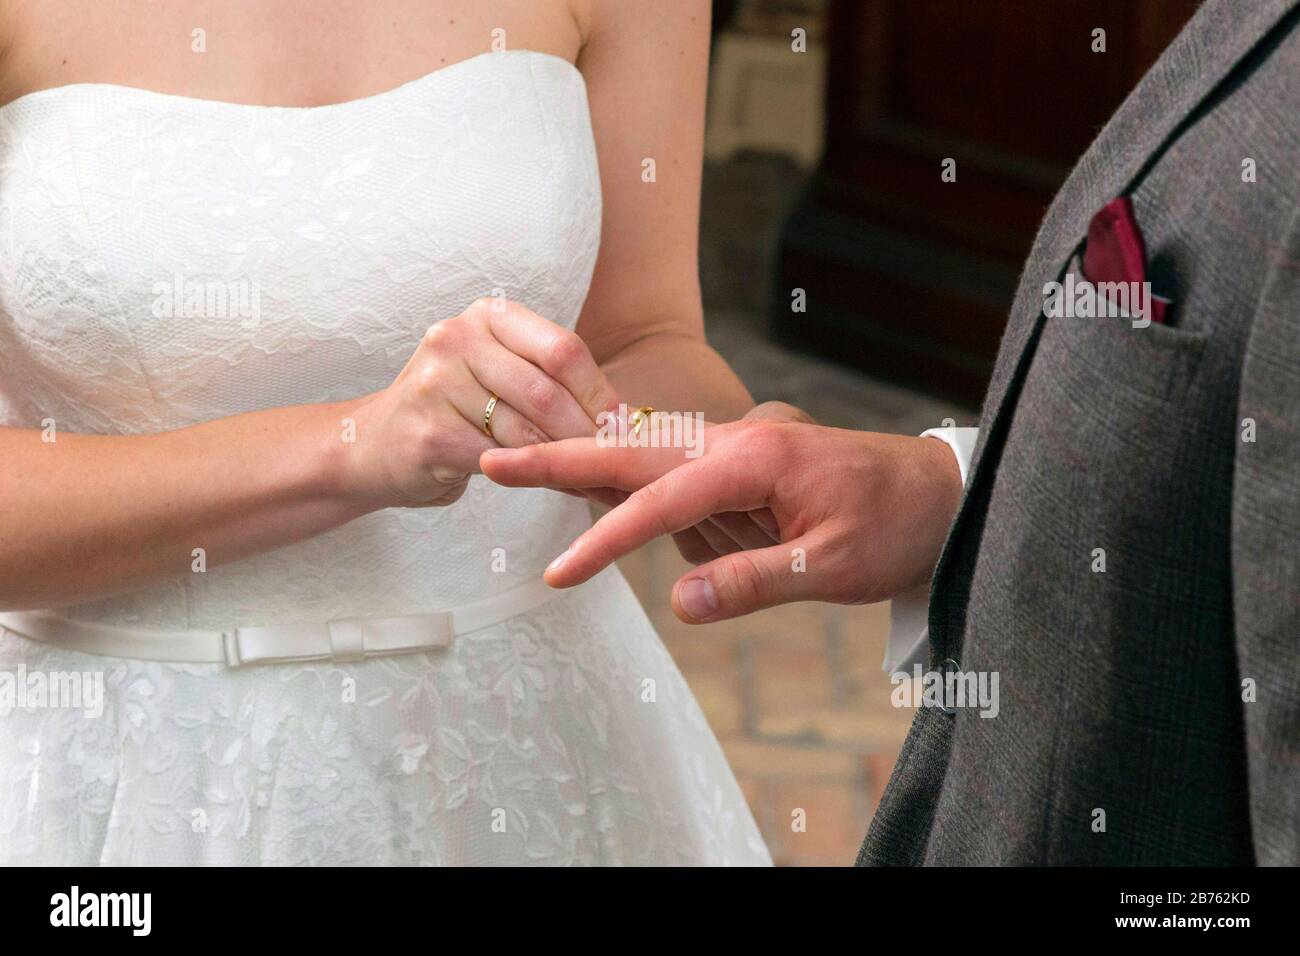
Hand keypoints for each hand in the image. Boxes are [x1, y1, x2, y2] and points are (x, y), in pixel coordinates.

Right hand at [341, 298, 618, 508]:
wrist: (375, 446)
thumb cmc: (455, 410)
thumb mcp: (499, 373)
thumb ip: (552, 382)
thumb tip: (626, 421)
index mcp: (488, 314)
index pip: (563, 350)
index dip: (600, 395)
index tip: (624, 430)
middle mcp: (457, 338)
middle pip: (548, 391)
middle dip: (588, 434)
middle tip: (614, 464)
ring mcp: (436, 383)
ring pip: (527, 431)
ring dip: (567, 462)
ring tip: (592, 481)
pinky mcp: (429, 433)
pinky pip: (501, 461)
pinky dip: (535, 478)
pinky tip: (552, 487)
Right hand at [480, 418, 962, 622]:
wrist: (947, 493)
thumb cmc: (898, 526)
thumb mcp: (834, 566)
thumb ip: (754, 580)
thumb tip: (680, 603)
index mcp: (759, 456)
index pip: (663, 499)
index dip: (607, 540)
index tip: (557, 573)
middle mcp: (742, 440)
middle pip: (635, 451)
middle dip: (563, 458)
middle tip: (494, 461)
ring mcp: (742, 448)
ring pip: (660, 471)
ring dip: (623, 490)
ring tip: (615, 497)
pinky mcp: (746, 465)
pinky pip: (690, 486)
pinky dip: (666, 504)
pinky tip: (697, 521)